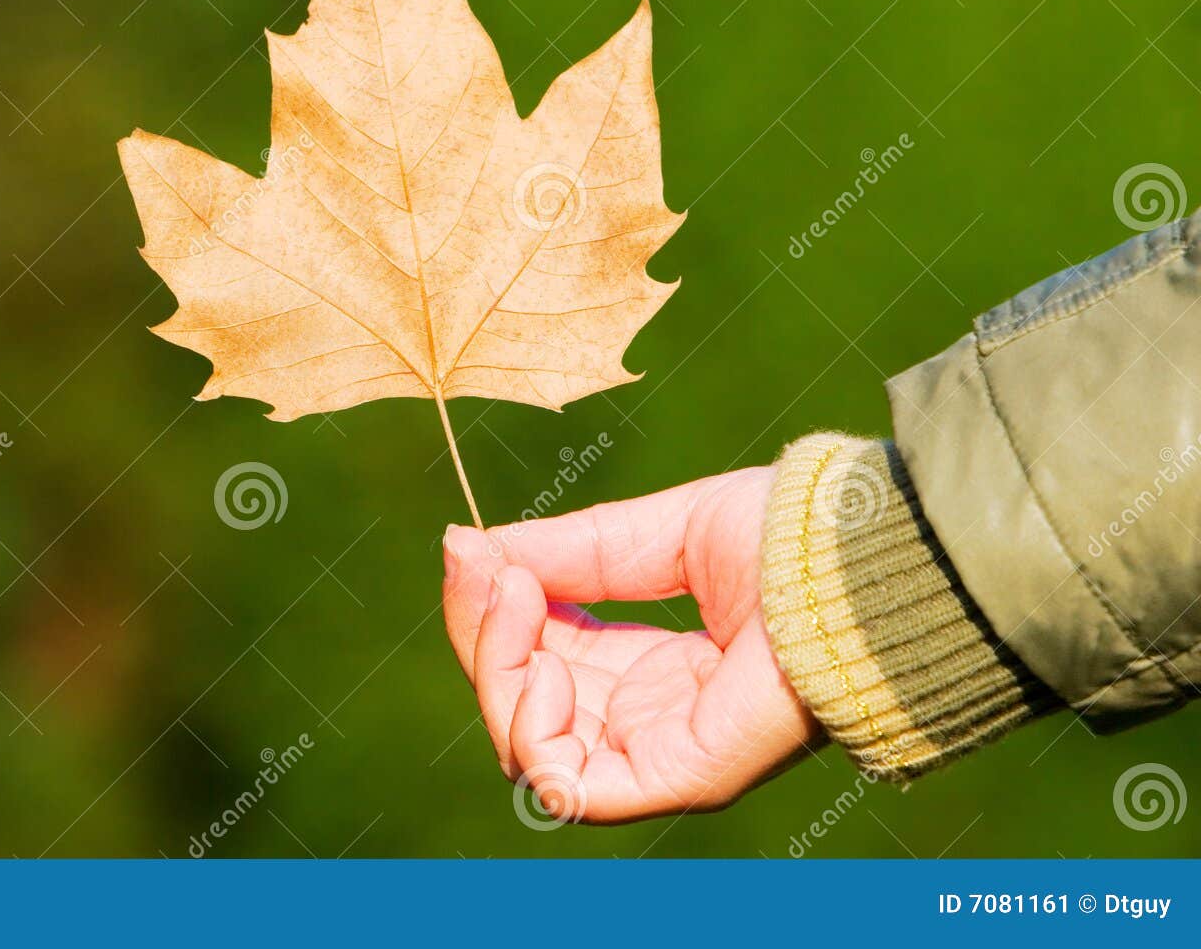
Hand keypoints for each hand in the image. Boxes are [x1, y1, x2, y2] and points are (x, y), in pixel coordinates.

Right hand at [441, 466, 820, 822]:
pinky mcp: (683, 774)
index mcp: (649, 668)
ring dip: (496, 677)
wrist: (864, 555)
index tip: (472, 550)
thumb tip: (464, 545)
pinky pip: (574, 793)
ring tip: (520, 604)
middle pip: (521, 710)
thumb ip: (567, 553)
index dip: (491, 613)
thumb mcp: (654, 534)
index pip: (534, 661)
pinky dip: (532, 733)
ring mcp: (665, 754)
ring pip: (532, 754)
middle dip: (483, 639)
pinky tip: (542, 664)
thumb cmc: (787, 537)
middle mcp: (650, 720)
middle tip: (487, 571)